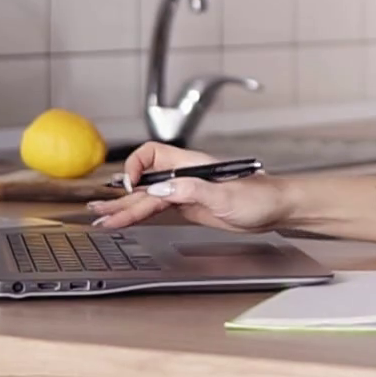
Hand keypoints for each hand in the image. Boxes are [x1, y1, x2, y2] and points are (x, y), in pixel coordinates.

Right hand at [85, 141, 292, 233]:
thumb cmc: (260, 196)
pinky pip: (158, 211)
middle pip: (144, 182)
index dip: (136, 167)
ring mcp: (186, 192)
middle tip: (99, 211)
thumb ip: (192, 191)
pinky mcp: (189, 208)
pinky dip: (140, 216)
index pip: (152, 156)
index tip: (131, 186)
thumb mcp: (226, 194)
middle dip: (120, 196)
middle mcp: (184, 176)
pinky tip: (127, 221)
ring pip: (148, 199)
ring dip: (125, 209)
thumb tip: (162, 190)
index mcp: (191, 165)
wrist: (276, 210)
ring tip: (102, 219)